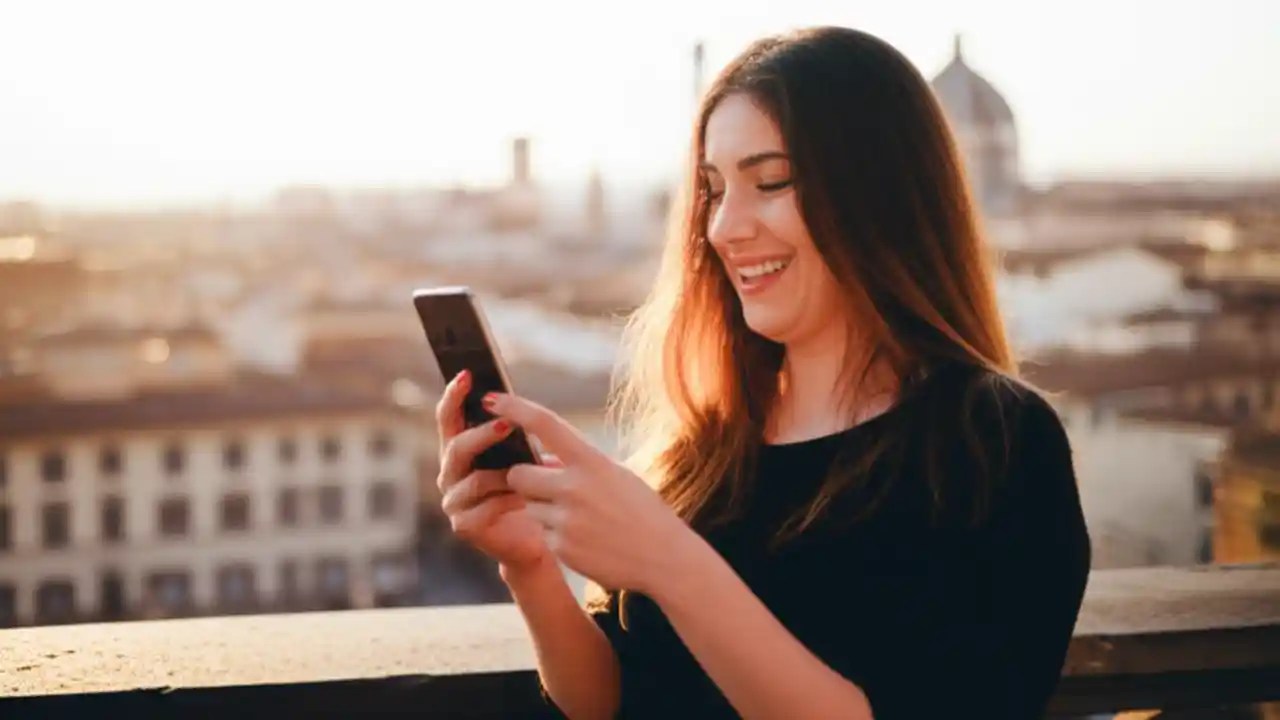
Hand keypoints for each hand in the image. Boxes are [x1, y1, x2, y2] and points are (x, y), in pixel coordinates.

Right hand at [435, 371, 550, 571]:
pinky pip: (485, 508)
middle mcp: (450, 473)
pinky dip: (510, 500)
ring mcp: (454, 501)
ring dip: (505, 473)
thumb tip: (516, 402)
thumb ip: (513, 431)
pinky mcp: (465, 526)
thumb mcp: (524, 455)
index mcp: (459, 449)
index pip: (448, 417)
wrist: (539, 535)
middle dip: (482, 434)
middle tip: (507, 424)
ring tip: (534, 468)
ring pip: (473, 480)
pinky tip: (529, 497)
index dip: (454, 395)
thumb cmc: (532, 488)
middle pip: (457, 447)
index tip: (467, 374)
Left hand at [483, 392, 700, 594]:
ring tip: (581, 518)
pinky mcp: (560, 547)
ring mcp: (566, 520)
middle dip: (524, 480)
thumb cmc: (641, 511)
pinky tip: (586, 539)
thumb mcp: (614, 476)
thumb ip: (577, 465)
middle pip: (519, 474)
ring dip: (543, 509)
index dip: (514, 407)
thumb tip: (540, 458)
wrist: (663, 559)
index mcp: (592, 462)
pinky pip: (541, 533)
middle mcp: (574, 488)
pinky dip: (557, 535)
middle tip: (546, 487)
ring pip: (529, 507)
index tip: (490, 398)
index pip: (544, 425)